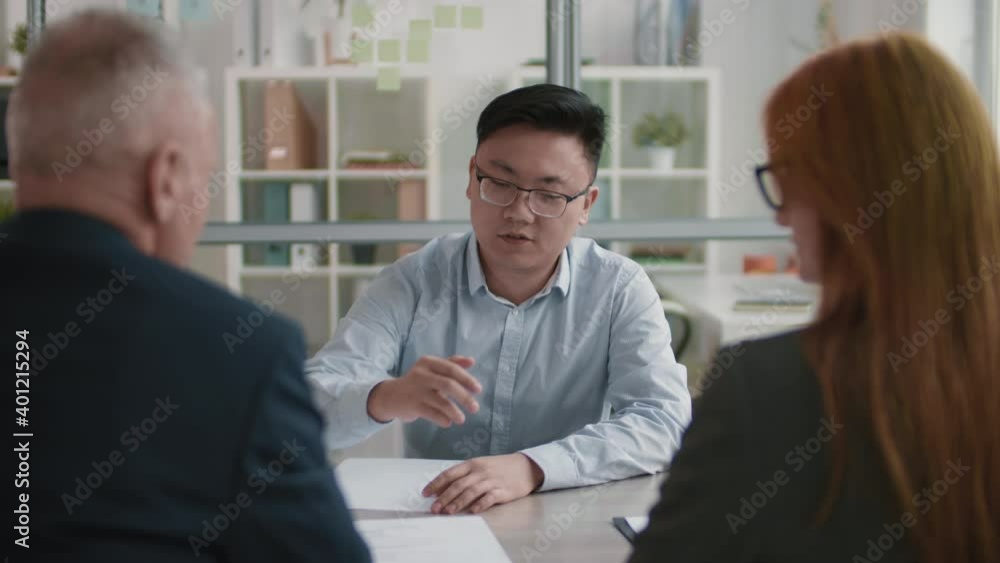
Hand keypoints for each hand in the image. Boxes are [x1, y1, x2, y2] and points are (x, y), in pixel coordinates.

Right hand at [367, 355, 480, 426]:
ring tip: (461, 419)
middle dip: (464, 397)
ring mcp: (416, 390)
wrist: (391, 396)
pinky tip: (448, 422)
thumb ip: (452, 364)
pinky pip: (432, 413)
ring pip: (441, 402)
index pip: (451, 368)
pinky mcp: (412, 405)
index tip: (478, 389)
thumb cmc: (418, 382)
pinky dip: (442, 419)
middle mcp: (421, 374)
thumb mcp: (432, 369)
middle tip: (475, 408)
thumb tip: (472, 361)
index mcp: (428, 362)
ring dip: (454, 412)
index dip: (466, 379)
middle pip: (448, 385)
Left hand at [422, 453, 544, 514]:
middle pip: (458, 484)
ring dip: (458, 502)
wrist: (525, 467)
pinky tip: (471, 511)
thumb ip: (463, 476)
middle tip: (434, 508)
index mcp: (472, 464)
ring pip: (471, 491)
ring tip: (448, 512)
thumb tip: (442, 489)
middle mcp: (480, 471)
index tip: (425, 494)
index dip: (436, 484)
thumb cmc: (498, 467)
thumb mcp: (480, 466)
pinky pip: (489, 498)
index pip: (450, 473)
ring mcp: (491, 480)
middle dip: (444, 497)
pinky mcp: (503, 491)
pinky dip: (479, 504)